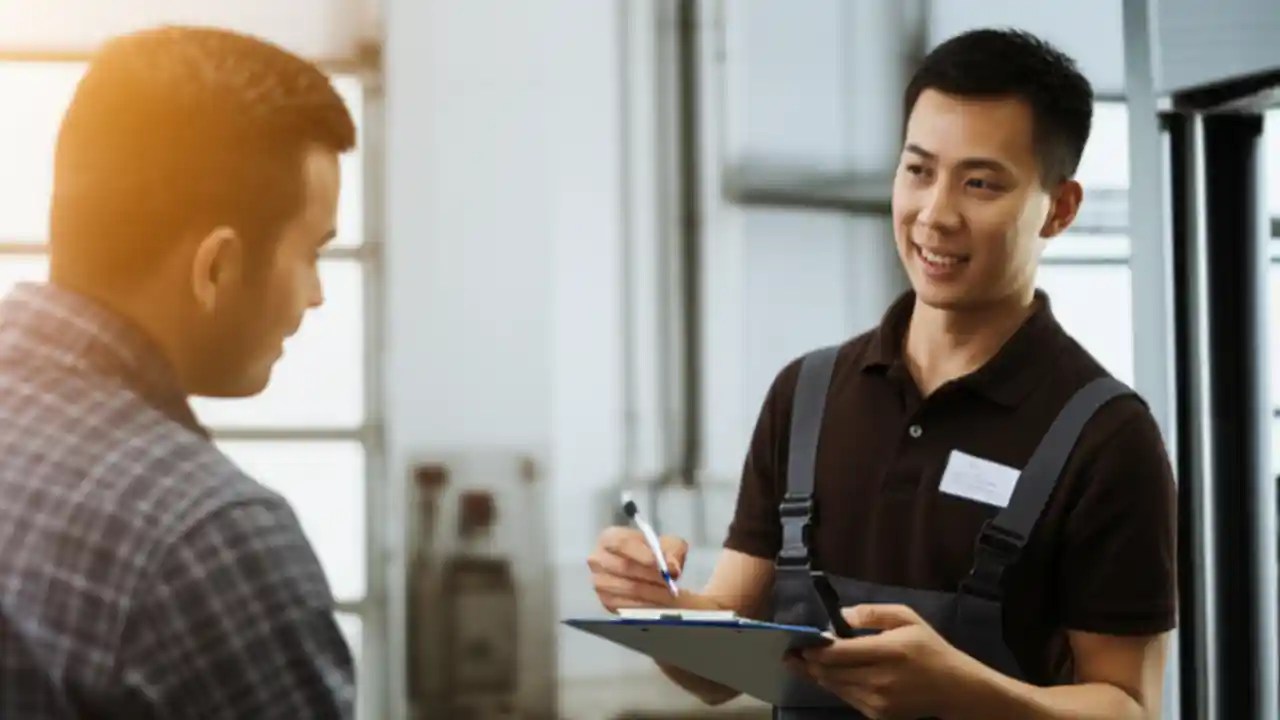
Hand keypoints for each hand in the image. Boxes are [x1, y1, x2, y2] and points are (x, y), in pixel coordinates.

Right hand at [587, 527, 687, 611]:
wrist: (646, 571)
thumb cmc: (654, 553)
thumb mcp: (668, 544)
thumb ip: (672, 551)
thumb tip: (672, 566)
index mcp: (609, 538)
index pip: (622, 544)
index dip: (643, 554)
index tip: (663, 566)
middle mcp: (598, 559)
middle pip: (624, 567)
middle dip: (651, 575)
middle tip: (671, 582)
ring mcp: (599, 581)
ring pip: (628, 587)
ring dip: (652, 592)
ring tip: (670, 594)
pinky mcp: (606, 601)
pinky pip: (627, 605)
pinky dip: (646, 605)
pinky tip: (660, 603)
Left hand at [786, 604, 977, 719]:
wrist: (954, 688)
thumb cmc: (928, 648)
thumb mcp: (907, 618)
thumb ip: (873, 613)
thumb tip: (841, 616)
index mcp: (889, 651)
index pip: (840, 653)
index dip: (815, 649)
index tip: (799, 642)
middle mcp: (881, 679)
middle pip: (831, 673)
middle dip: (808, 663)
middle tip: (790, 654)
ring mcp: (879, 701)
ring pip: (835, 687)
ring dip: (817, 675)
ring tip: (801, 664)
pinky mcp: (878, 715)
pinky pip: (847, 698)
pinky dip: (836, 686)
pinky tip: (828, 676)